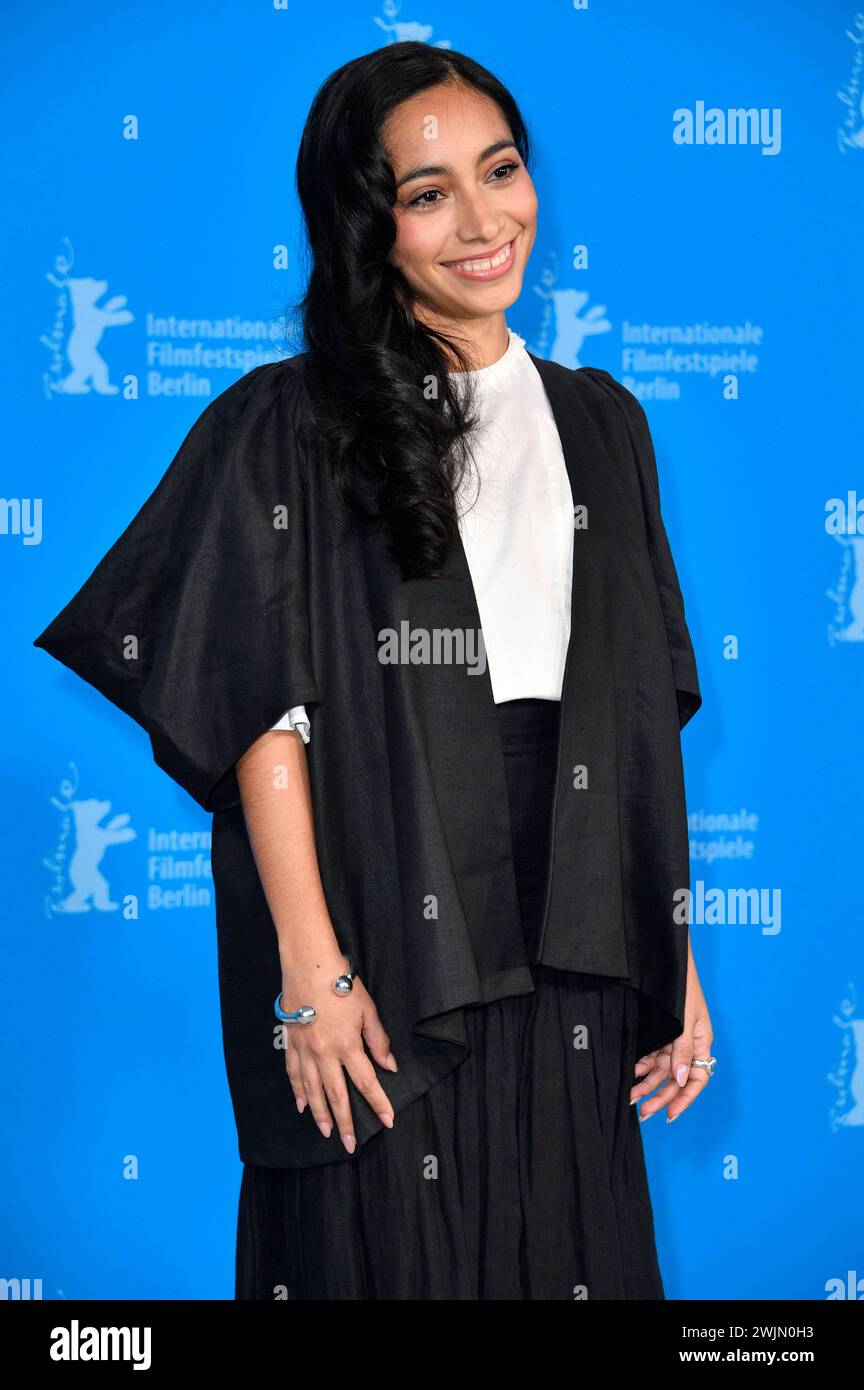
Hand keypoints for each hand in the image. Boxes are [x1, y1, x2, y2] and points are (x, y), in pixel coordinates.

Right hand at [279, 957, 397, 1153]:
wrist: (308, 964)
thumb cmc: (341, 983)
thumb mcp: (368, 1009)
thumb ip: (378, 1040)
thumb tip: (389, 1066)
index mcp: (347, 1045)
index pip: (366, 1082)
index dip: (378, 1103)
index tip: (388, 1120)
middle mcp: (325, 1053)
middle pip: (336, 1095)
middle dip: (345, 1122)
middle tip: (349, 1145)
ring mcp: (305, 1050)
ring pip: (312, 1090)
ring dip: (320, 1114)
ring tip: (327, 1132)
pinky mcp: (291, 1042)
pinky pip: (293, 1073)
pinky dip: (297, 1091)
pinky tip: (301, 1105)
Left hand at [629, 943, 713, 1123]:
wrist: (665, 962)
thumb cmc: (682, 985)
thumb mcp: (687, 1017)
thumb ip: (684, 1049)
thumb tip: (681, 1079)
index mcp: (700, 1043)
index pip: (697, 1079)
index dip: (685, 1098)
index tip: (670, 1113)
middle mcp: (686, 1046)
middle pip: (675, 1079)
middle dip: (660, 1096)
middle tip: (644, 1112)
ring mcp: (670, 1041)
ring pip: (659, 1072)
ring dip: (647, 1086)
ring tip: (631, 1099)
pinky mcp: (655, 1035)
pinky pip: (648, 1057)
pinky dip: (640, 1068)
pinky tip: (630, 1075)